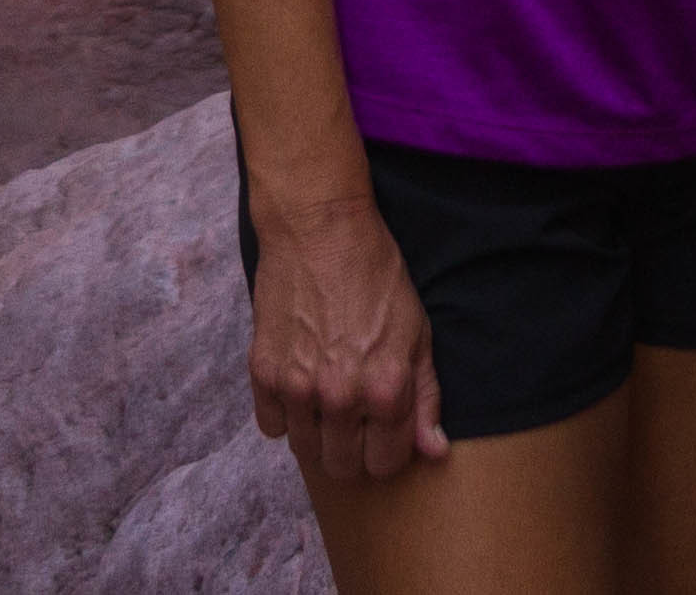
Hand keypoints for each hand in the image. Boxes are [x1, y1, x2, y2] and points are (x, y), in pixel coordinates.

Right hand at [246, 193, 447, 482]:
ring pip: (305, 451)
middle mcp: (340, 397)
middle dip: (353, 451)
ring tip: (327, 399)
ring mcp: (296, 387)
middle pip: (342, 467)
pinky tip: (298, 385)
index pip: (385, 463)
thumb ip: (425, 398)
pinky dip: (284, 414)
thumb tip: (433, 452)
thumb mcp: (417, 333)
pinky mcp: (262, 372)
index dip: (388, 450)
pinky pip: (270, 426)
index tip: (384, 430)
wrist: (319, 228)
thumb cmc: (376, 275)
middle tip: (356, 419)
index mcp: (385, 390)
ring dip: (318, 434)